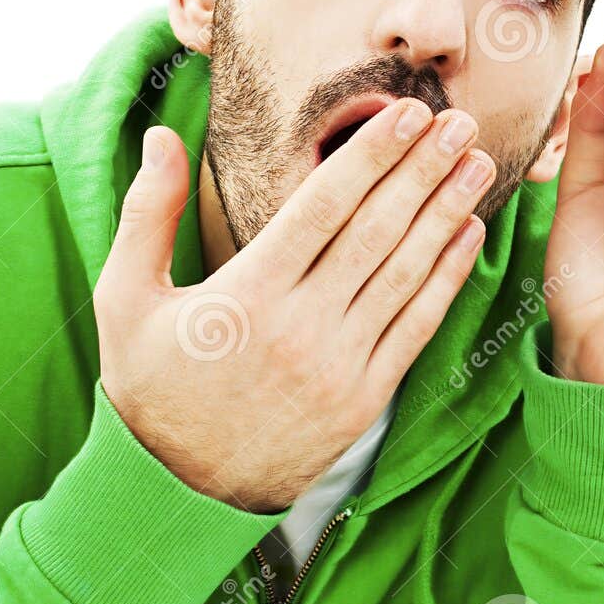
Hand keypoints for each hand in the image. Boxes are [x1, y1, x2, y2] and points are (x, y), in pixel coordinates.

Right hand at [94, 100, 493, 511]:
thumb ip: (147, 213)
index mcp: (247, 295)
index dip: (371, 154)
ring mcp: (339, 367)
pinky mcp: (364, 400)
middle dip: (422, 170)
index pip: (323, 206)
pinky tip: (469, 236)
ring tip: (478, 165)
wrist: (178, 491)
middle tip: (460, 122)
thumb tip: (160, 136)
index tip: (406, 112)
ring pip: (405, 275)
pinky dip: (447, 279)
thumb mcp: (125, 298)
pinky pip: (417, 328)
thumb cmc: (150, 386)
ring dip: (447, 215)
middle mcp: (301, 328)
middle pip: (376, 232)